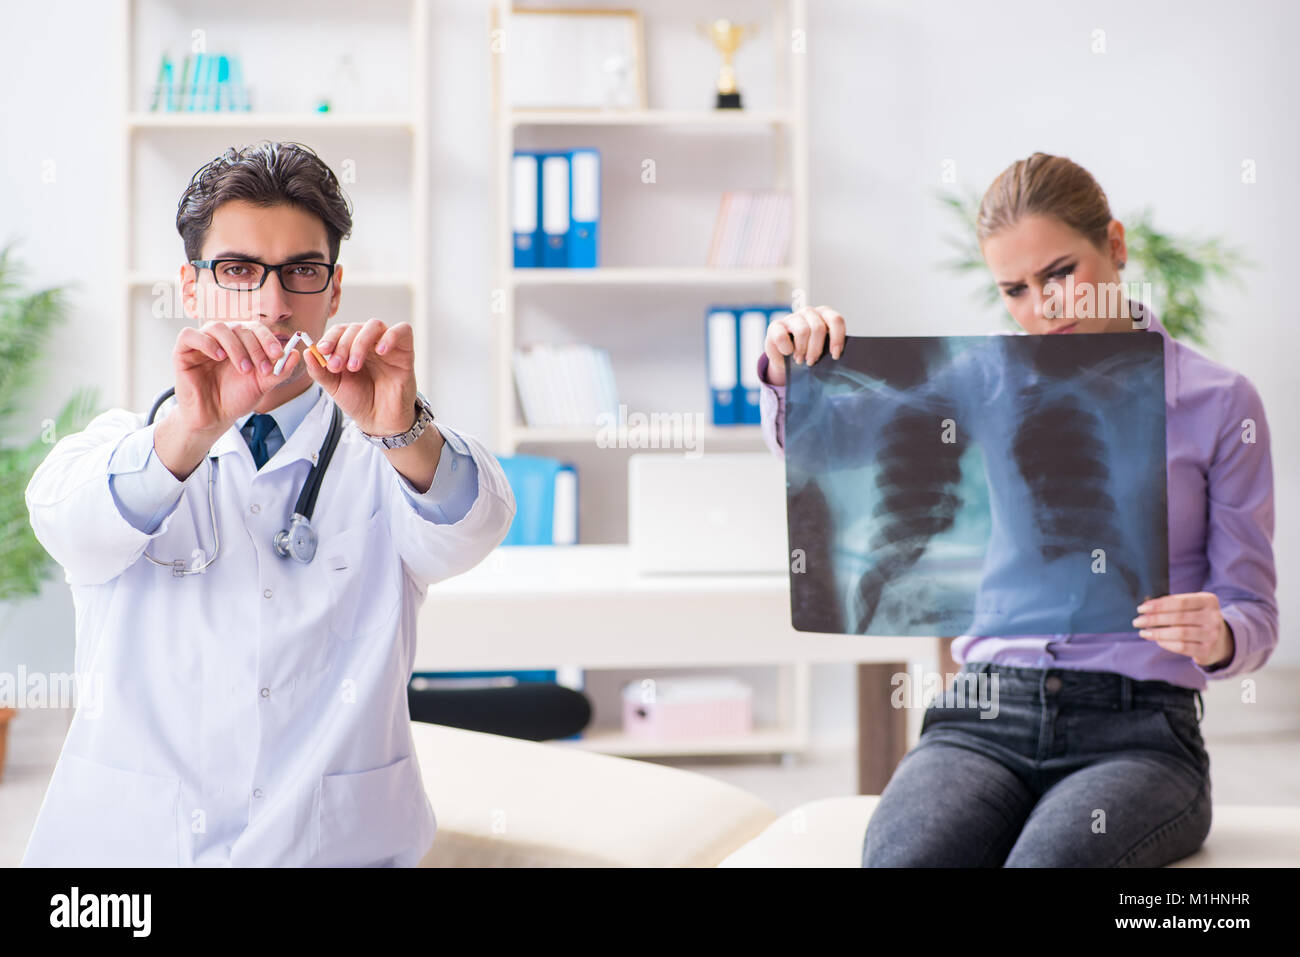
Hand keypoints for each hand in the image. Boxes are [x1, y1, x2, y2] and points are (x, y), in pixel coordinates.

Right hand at [171, 320, 293, 434]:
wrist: (214, 417)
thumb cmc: (236, 399)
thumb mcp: (262, 385)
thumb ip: (279, 371)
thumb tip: (296, 353)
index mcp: (241, 342)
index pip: (255, 328)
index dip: (268, 338)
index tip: (278, 354)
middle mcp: (222, 339)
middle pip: (239, 327)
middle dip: (255, 347)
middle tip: (262, 368)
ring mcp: (202, 343)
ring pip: (217, 327)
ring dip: (235, 346)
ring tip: (244, 368)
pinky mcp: (183, 351)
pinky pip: (189, 335)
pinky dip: (206, 342)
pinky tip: (218, 357)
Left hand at [305, 318, 416, 435]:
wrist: (380, 421)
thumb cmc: (359, 401)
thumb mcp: (334, 387)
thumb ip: (319, 370)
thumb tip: (307, 352)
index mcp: (351, 347)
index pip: (340, 330)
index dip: (330, 337)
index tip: (322, 350)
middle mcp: (369, 343)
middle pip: (355, 327)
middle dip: (342, 345)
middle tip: (337, 366)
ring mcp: (387, 346)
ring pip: (375, 325)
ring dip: (360, 342)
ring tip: (354, 366)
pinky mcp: (405, 351)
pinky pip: (403, 331)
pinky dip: (390, 336)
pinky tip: (381, 351)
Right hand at [763, 305, 846, 386]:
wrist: (784, 359)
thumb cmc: (806, 353)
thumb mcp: (821, 348)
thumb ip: (830, 346)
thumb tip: (837, 355)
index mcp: (824, 315)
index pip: (836, 320)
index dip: (837, 338)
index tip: (835, 355)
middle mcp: (808, 312)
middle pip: (818, 328)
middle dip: (816, 349)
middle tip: (812, 361)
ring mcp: (792, 317)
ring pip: (803, 331)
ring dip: (802, 349)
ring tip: (800, 359)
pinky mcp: (775, 325)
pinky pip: (783, 337)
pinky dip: (787, 349)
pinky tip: (788, 353)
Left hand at [1133, 592, 1234, 668]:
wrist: (1219, 640)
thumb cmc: (1196, 618)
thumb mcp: (1191, 606)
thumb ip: (1173, 604)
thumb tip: (1146, 606)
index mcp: (1209, 601)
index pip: (1181, 602)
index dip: (1159, 605)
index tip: (1141, 608)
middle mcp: (1213, 617)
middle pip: (1179, 617)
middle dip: (1154, 619)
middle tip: (1137, 621)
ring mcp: (1212, 635)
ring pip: (1180, 633)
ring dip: (1157, 633)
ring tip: (1143, 632)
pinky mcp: (1207, 650)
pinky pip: (1182, 647)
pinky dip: (1166, 644)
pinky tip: (1156, 640)